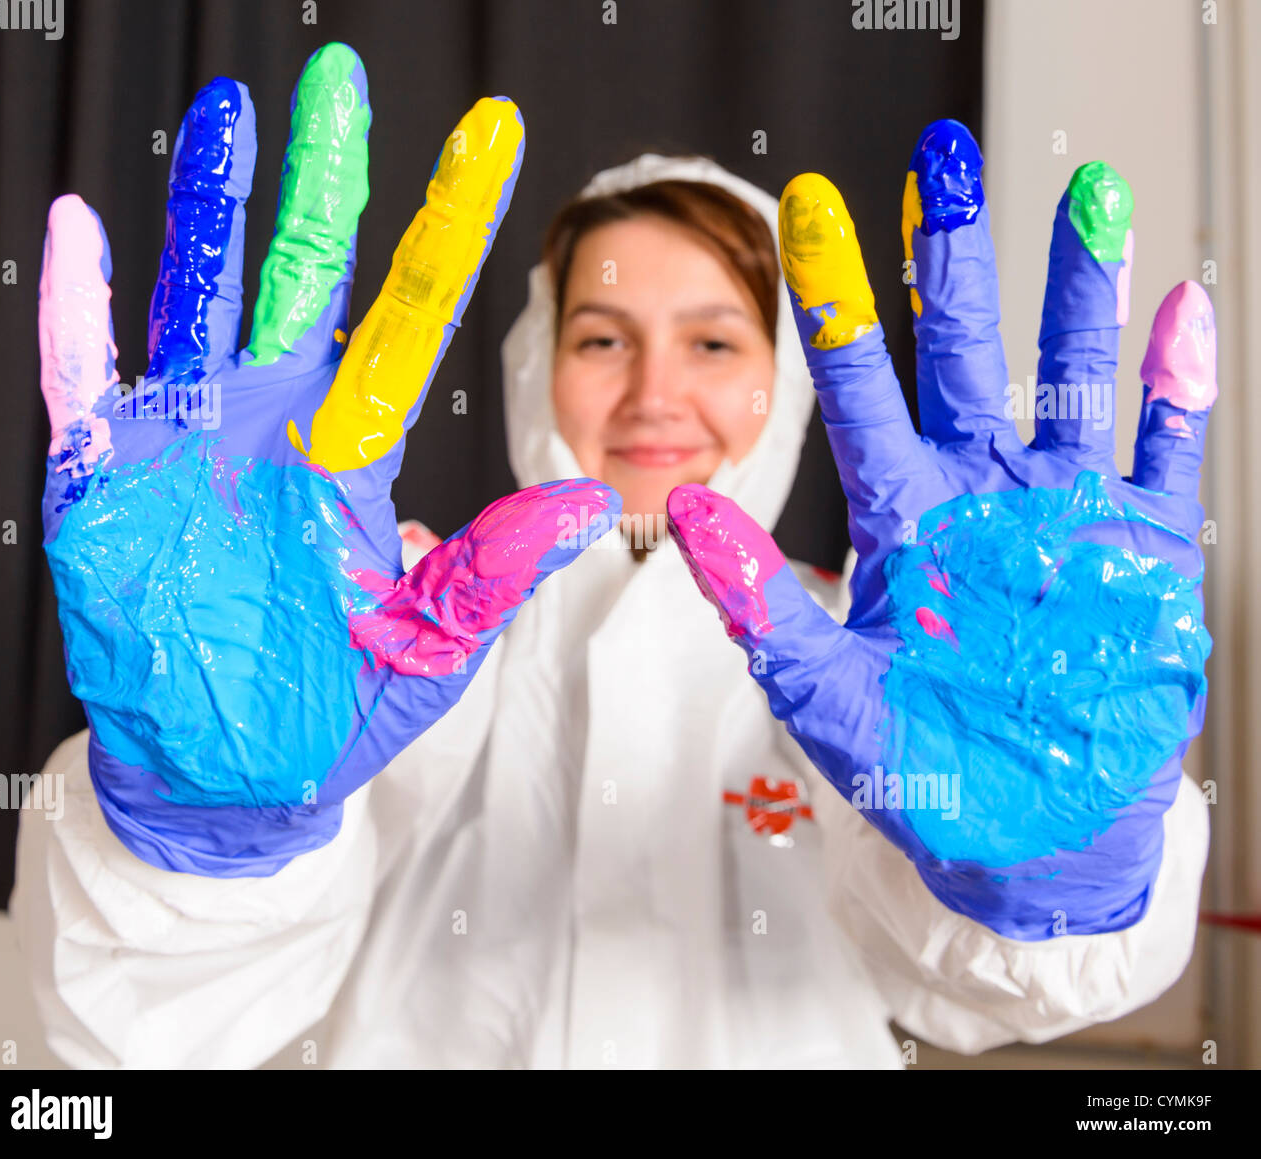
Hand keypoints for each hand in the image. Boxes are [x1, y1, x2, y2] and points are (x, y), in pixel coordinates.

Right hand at [39, 44, 617, 874]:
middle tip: (343, 84)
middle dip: (324, 183)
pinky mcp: (110, 478)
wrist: (231, 775)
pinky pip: (85, 376)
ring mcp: (190, 441)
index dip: (446, 234)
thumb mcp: (429, 644)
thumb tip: (583, 507)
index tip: (491, 145)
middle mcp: (273, 426)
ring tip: (226, 118)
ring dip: (205, 211)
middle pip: (303, 280)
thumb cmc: (333, 711)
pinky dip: (79, 308)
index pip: (409, 323)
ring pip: (196, 299)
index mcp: (353, 455)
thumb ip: (491, 573)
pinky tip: (81, 226)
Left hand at [667, 120, 1212, 938]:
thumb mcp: (825, 694)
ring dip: (1078, 293)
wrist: (1025, 829)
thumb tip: (691, 514)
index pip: (856, 392)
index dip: (834, 304)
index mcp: (898, 519)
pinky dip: (1175, 388)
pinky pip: (1163, 453)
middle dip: (952, 260)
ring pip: (1069, 380)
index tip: (810, 213)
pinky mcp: (1139, 549)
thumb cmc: (920, 767)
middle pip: (960, 355)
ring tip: (1086, 196)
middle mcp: (977, 495)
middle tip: (943, 158)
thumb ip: (763, 608)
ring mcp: (1061, 514)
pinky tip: (1183, 314)